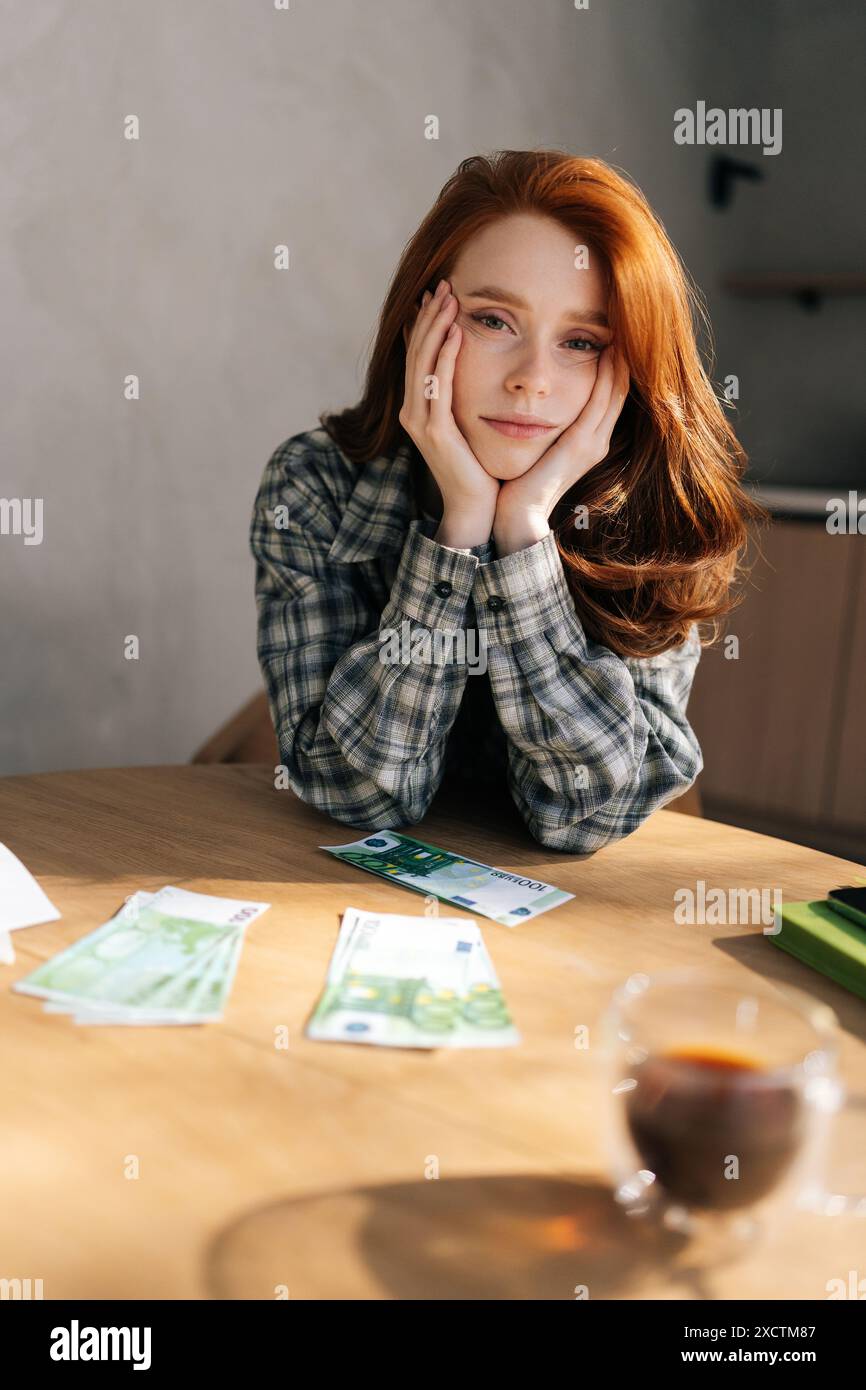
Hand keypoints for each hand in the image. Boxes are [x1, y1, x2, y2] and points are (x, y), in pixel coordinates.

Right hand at [399, 278, 499, 542]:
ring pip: (422, 363)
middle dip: (428, 316)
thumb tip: (475, 367)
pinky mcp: (434, 430)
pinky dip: (445, 356)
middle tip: (443, 284)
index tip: (436, 293)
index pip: (417, 354)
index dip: (423, 322)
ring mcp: (420, 421)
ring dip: (435, 327)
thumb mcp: (467, 422)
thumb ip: (463, 396)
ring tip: (448, 298)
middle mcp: (413, 411)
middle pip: (416, 352)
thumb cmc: (477, 465)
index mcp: (419, 407)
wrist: (475, 505)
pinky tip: (455, 333)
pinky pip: (437, 385)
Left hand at [494, 345, 629, 545]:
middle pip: (618, 390)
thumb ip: (544, 428)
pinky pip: (600, 401)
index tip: (610, 338)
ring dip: (619, 359)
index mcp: (588, 442)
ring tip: (619, 329)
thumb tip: (537, 404)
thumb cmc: (519, 483)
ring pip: (614, 392)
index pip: (607, 397)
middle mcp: (597, 441)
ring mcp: (593, 443)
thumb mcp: (538, 449)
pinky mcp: (581, 444)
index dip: (614, 368)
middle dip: (622, 358)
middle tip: (622, 324)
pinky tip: (608, 351)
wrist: (518, 515)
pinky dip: (606, 375)